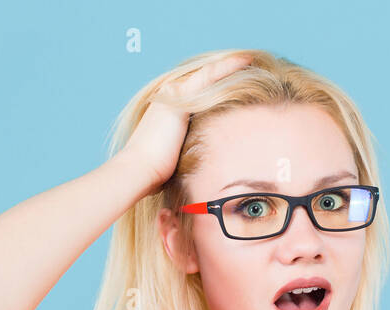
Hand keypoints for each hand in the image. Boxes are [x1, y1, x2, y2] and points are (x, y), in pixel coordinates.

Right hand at [118, 52, 254, 195]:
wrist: (140, 169)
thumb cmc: (155, 171)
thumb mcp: (174, 156)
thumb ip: (186, 151)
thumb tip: (202, 164)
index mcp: (168, 106)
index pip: (197, 89)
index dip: (216, 83)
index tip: (236, 82)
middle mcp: (169, 93)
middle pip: (203, 76)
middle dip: (224, 70)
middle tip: (248, 63)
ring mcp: (174, 93)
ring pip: (208, 72)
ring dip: (229, 64)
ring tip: (250, 59)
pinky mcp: (180, 97)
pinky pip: (210, 75)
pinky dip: (227, 66)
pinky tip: (245, 61)